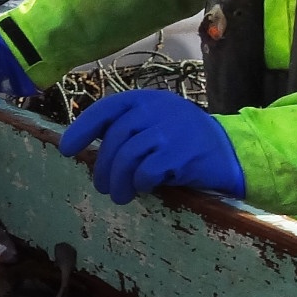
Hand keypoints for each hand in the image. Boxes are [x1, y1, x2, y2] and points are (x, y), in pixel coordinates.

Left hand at [58, 89, 244, 203]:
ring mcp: (169, 130)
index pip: (106, 109)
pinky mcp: (181, 154)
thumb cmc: (185, 141)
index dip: (82, 129)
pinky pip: (146, 171)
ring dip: (118, 182)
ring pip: (126, 157)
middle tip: (103, 186)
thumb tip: (85, 147)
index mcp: (145, 100)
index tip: (66, 149)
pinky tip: (145, 188)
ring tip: (120, 195)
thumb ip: (127, 128)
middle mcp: (155, 110)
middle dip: (104, 167)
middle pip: (114, 139)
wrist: (230, 152)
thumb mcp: (156, 123)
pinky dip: (140, 183)